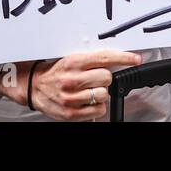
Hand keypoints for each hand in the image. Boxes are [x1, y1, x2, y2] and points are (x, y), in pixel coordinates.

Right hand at [23, 50, 141, 120]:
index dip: (124, 58)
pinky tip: (87, 101)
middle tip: (95, 78)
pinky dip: (97, 106)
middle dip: (105, 77)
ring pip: (104, 95)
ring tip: (89, 90)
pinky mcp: (72, 113)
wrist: (35, 87)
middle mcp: (72, 79)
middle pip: (107, 77)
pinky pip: (98, 110)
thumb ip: (91, 60)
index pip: (105, 57)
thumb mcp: (71, 59)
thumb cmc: (55, 72)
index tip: (135, 59)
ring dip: (100, 93)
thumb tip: (116, 60)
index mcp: (74, 62)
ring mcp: (72, 98)